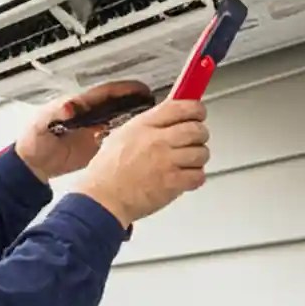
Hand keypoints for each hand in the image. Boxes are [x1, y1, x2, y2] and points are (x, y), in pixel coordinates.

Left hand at [14, 80, 153, 182]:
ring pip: (120, 121)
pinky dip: (129, 140)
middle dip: (137, 102)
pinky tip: (142, 142)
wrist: (32, 165)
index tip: (141, 88)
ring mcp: (94, 132)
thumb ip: (55, 112)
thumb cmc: (33, 141)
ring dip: (137, 120)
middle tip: (156, 103)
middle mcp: (90, 116)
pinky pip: (116, 140)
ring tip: (156, 121)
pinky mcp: (96, 148)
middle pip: (118, 105)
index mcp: (78, 106)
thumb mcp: (41, 123)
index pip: (105, 93)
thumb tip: (68, 105)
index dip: (124, 89)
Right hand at [74, 99, 209, 227]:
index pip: (182, 106)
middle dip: (200, 135)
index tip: (198, 112)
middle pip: (197, 129)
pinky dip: (195, 177)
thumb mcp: (122, 135)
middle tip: (194, 139)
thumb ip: (148, 124)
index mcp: (145, 125)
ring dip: (198, 158)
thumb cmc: (108, 171)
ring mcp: (166, 162)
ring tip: (186, 162)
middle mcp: (157, 140)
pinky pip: (199, 175)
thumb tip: (169, 117)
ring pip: (202, 152)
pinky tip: (185, 177)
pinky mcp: (172, 183)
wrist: (103, 199)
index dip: (196, 109)